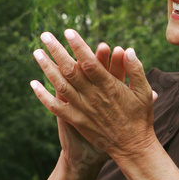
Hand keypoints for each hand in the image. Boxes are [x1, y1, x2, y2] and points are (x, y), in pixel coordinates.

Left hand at [30, 29, 155, 160]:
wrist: (132, 147)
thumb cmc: (140, 117)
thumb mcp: (144, 92)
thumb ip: (136, 70)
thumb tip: (128, 50)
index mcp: (109, 87)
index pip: (90, 62)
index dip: (78, 46)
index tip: (68, 32)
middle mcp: (92, 96)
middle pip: (70, 70)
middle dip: (57, 51)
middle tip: (45, 35)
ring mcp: (82, 109)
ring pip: (60, 85)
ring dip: (47, 68)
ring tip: (36, 52)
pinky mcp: (76, 120)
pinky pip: (55, 107)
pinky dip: (43, 95)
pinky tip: (33, 83)